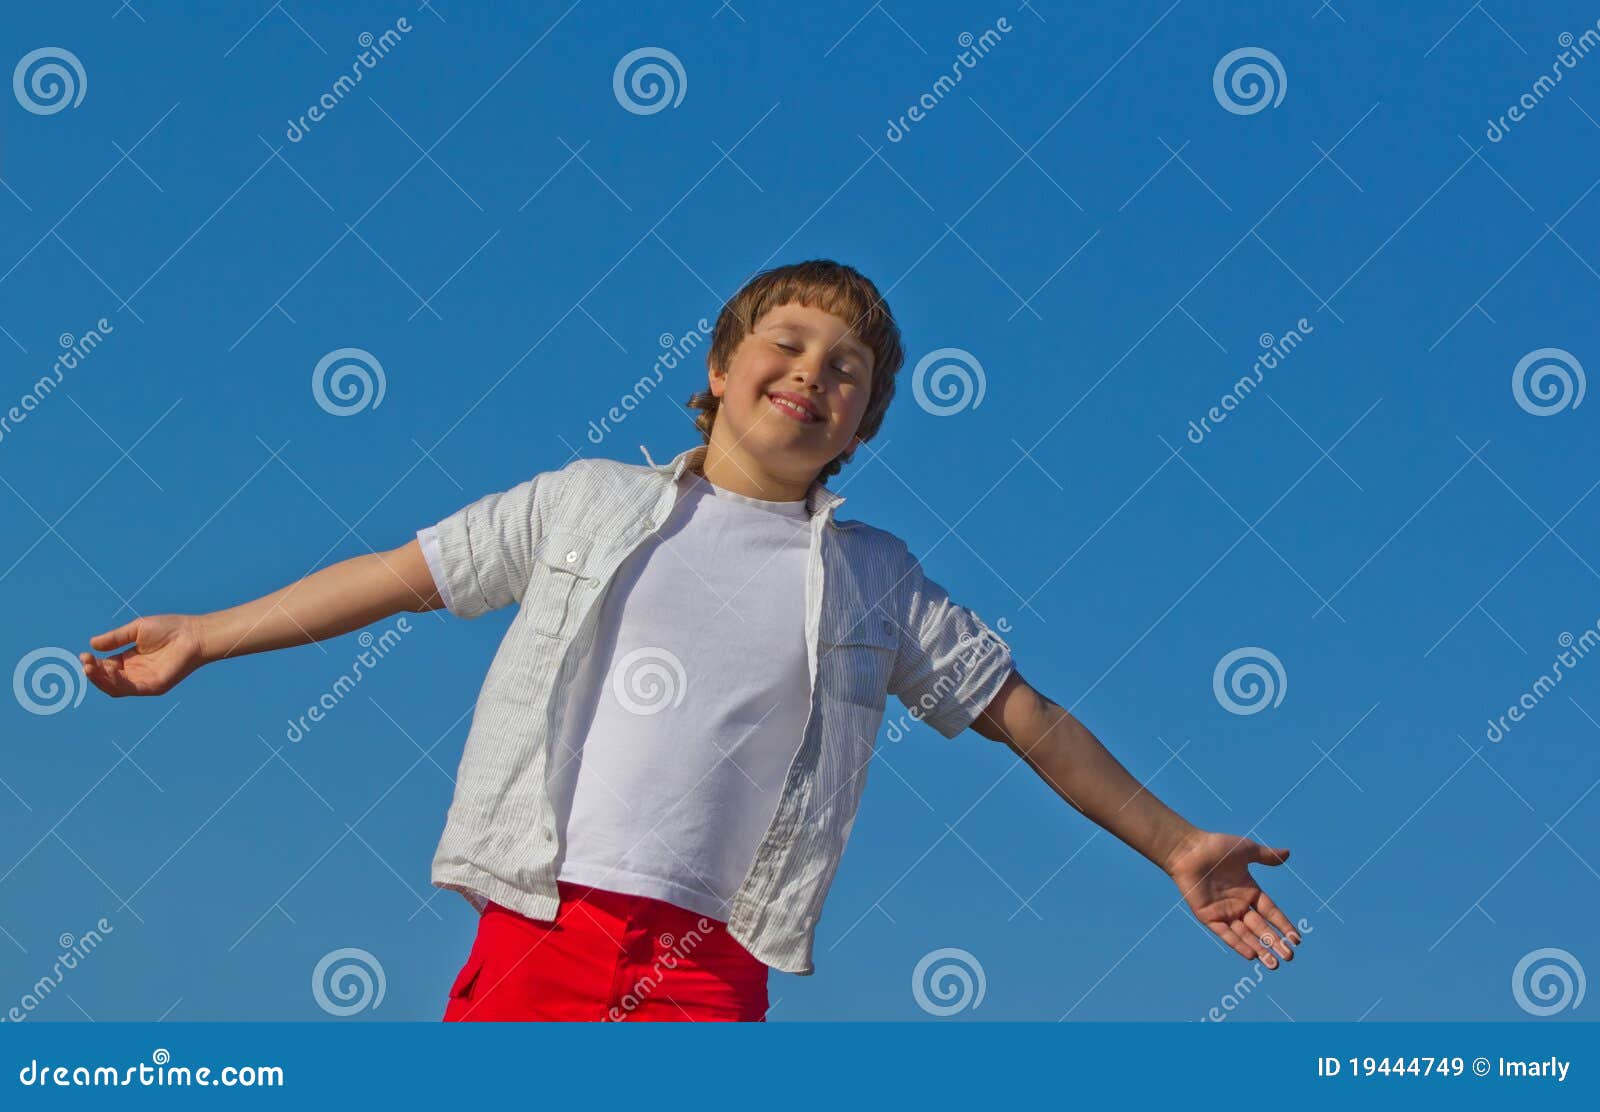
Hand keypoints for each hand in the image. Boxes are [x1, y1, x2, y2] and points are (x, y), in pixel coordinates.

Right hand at [80, 614, 207, 696]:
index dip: (93, 663)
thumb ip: (115, 638)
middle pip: (107, 679)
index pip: (105, 666)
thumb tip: (91, 644)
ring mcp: (143, 681)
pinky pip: (130, 690)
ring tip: (90, 668)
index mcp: (129, 659)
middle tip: (85, 662)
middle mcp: (135, 672)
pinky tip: (110, 672)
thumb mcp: (136, 630)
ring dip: (100, 680)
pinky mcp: (153, 686)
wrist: (193, 634)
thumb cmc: (169, 629)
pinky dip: (116, 684)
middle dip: (93, 672)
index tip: (84, 655)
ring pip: (114, 688)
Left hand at [1164, 829, 1301, 968]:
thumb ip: (1266, 856)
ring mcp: (1223, 911)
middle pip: (1260, 927)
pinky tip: (1251, 955)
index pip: (1271, 912)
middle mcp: (1238, 904)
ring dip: (1259, 949)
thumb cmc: (1216, 847)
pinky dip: (1237, 944)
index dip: (1283, 925)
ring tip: (1273, 964)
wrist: (1188, 850)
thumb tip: (1287, 853)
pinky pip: (1224, 933)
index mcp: (1249, 891)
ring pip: (1244, 934)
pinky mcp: (1207, 916)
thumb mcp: (1245, 850)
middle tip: (1289, 957)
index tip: (1296, 939)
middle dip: (1274, 942)